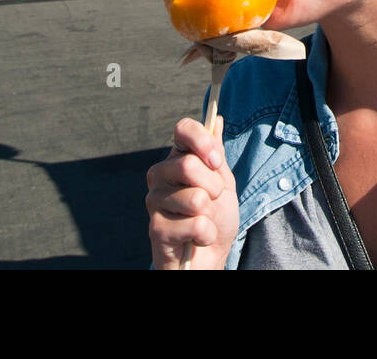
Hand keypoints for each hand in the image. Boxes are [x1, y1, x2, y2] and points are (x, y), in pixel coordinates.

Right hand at [146, 116, 238, 269]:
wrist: (210, 257)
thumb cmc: (215, 218)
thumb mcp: (223, 183)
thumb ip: (216, 154)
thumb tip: (215, 119)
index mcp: (177, 158)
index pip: (182, 129)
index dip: (202, 141)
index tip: (216, 160)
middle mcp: (159, 175)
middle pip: (190, 165)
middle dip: (214, 187)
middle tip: (213, 200)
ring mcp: (154, 201)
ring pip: (196, 198)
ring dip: (211, 214)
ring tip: (204, 220)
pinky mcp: (155, 228)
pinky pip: (196, 224)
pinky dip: (207, 233)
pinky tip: (197, 238)